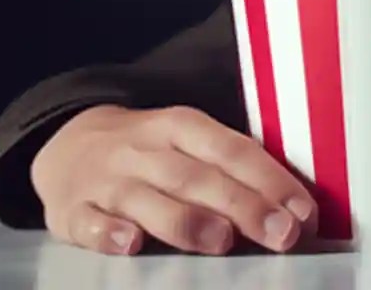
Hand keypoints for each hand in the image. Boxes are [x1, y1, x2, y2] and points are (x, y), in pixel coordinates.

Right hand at [30, 104, 317, 255]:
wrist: (66, 146)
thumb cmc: (151, 155)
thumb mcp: (190, 145)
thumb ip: (235, 172)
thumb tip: (295, 211)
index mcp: (184, 126)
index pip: (235, 150)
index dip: (272, 181)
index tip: (303, 213)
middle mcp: (147, 149)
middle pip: (199, 177)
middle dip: (244, 205)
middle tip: (280, 234)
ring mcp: (109, 179)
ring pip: (149, 198)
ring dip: (188, 220)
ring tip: (221, 240)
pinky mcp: (74, 209)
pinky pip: (91, 221)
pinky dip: (109, 233)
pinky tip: (130, 243)